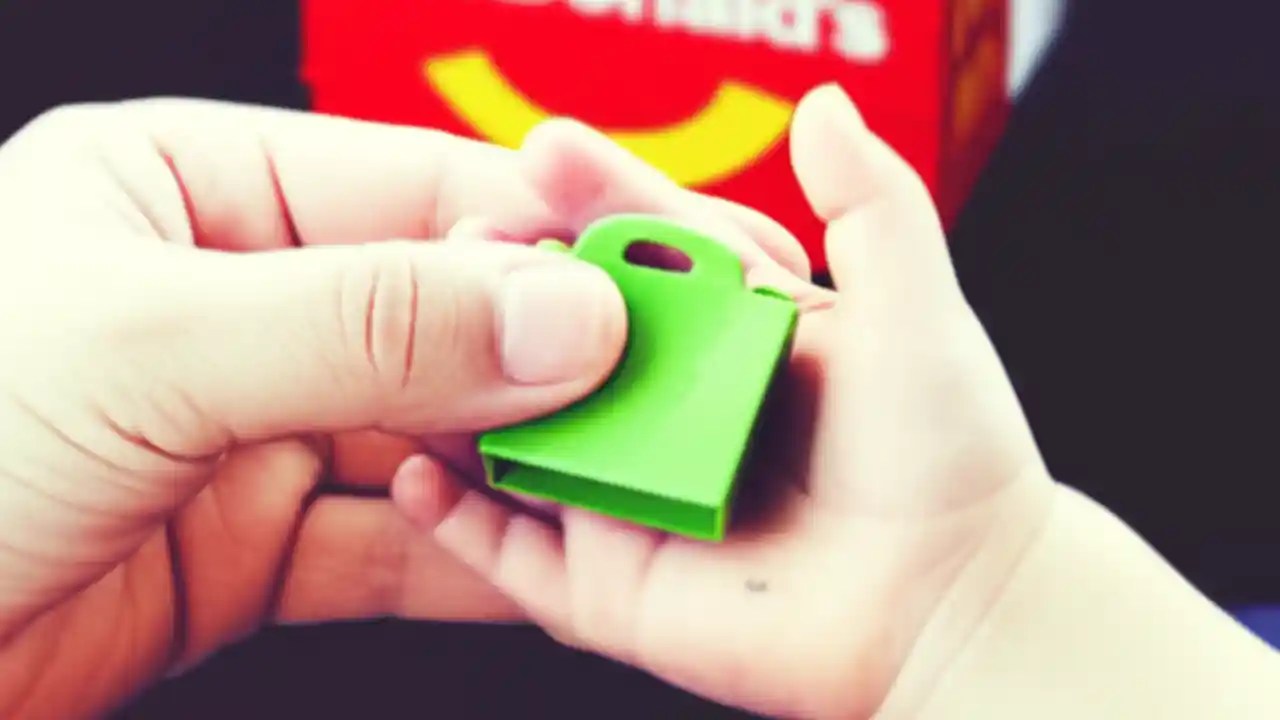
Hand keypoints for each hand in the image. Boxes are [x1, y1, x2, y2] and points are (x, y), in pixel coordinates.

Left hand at [0, 100, 810, 717]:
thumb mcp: (144, 345)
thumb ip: (367, 324)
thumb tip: (557, 312)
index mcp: (192, 190)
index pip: (418, 192)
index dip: (547, 239)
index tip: (654, 282)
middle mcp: (234, 303)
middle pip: (442, 321)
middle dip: (555, 363)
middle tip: (668, 392)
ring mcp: (248, 432)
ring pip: (432, 441)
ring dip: (528, 467)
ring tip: (625, 481)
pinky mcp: (249, 550)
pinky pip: (392, 546)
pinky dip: (471, 558)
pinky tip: (540, 558)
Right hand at [393, 85, 1056, 718]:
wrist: (952, 604)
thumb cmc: (946, 456)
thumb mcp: (916, 308)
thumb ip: (873, 204)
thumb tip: (823, 105)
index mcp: (721, 332)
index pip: (638, 247)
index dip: (594, 197)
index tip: (544, 151)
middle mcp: (662, 407)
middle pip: (557, 336)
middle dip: (503, 287)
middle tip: (460, 244)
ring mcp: (626, 494)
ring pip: (515, 438)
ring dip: (453, 393)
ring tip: (407, 346)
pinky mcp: (609, 584)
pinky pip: (511, 553)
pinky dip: (455, 518)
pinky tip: (420, 472)